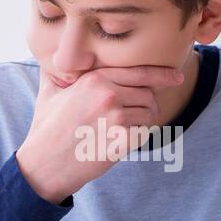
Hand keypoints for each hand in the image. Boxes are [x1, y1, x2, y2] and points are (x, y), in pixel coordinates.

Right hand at [16, 65, 183, 203]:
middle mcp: (107, 93)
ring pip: (149, 113)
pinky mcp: (121, 140)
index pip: (138, 71)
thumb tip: (58, 56)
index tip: (176, 77)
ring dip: (142, 122)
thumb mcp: (49, 92)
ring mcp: (116, 117)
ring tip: (122, 130)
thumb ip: (58, 70)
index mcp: (94, 78)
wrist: (43, 164)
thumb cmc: (46, 129)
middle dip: (146, 104)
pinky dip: (138, 137)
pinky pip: (145, 133)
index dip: (162, 74)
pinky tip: (121, 142)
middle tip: (134, 116)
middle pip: (147, 93)